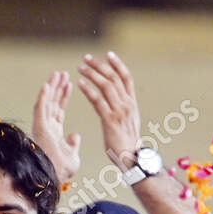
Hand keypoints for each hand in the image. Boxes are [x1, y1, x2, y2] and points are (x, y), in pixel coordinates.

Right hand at [32, 71, 82, 185]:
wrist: (55, 178)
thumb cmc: (61, 170)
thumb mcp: (72, 155)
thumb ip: (73, 144)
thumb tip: (74, 136)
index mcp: (54, 132)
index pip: (59, 109)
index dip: (63, 96)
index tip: (69, 84)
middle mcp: (46, 128)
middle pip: (52, 103)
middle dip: (57, 88)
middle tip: (62, 73)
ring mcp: (42, 127)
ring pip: (46, 103)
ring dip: (51, 88)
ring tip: (57, 74)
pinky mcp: (39, 128)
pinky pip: (41, 109)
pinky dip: (44, 97)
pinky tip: (48, 85)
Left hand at [74, 53, 141, 169]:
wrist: (131, 158)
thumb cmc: (127, 142)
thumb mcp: (129, 121)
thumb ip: (124, 107)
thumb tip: (119, 98)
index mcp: (132, 103)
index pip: (127, 78)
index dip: (118, 64)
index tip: (108, 54)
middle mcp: (128, 104)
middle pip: (114, 78)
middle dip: (100, 65)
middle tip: (86, 58)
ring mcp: (119, 112)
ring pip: (106, 86)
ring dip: (92, 74)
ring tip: (80, 68)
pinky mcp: (110, 120)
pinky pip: (98, 101)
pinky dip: (89, 90)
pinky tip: (80, 84)